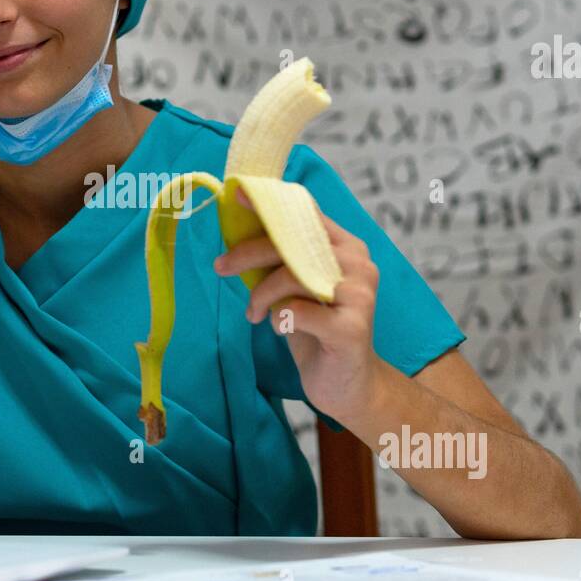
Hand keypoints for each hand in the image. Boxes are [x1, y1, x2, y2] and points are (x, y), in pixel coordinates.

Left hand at [212, 189, 379, 427]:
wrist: (348, 385)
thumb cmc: (316, 331)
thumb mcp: (295, 288)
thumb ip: (280, 259)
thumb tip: (237, 230)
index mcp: (345, 247)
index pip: (306, 214)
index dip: (270, 205)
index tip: (237, 196)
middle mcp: (358, 264)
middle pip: (294, 242)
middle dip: (249, 253)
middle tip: (221, 267)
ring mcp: (360, 295)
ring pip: (293, 276)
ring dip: (261, 295)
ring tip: (253, 313)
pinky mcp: (352, 328)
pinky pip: (298, 312)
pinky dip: (279, 319)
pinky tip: (278, 328)